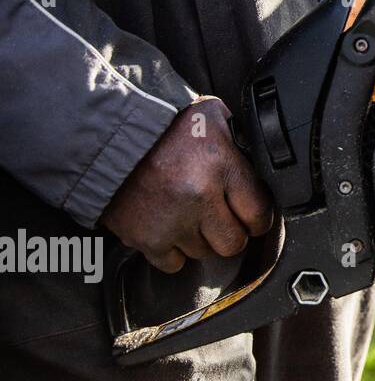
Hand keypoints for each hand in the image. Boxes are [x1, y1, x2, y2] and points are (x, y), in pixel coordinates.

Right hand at [100, 98, 273, 273]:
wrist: (108, 132)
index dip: (258, 218)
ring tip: (189, 215)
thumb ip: (239, 143)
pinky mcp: (143, 237)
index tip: (252, 216)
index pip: (259, 214)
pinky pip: (172, 264)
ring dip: (200, 240)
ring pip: (203, 254)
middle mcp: (198, 196)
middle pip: (233, 243)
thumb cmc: (164, 122)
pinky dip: (173, 251)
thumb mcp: (213, 116)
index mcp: (221, 164)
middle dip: (231, 233)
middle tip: (222, 218)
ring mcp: (170, 221)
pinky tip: (171, 229)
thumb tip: (261, 165)